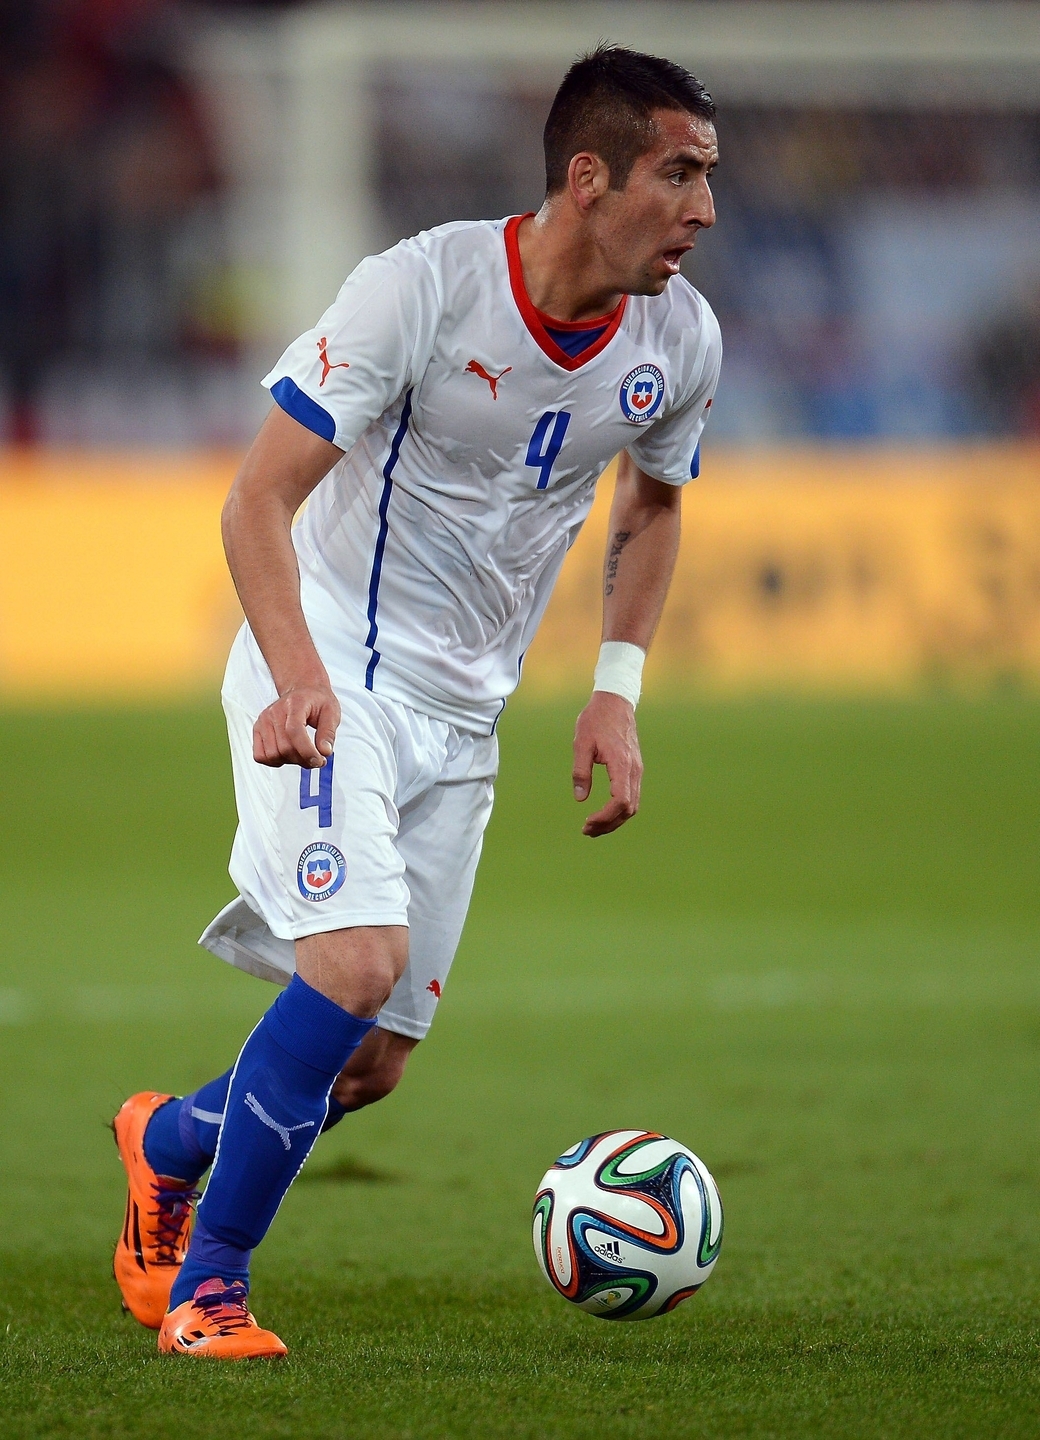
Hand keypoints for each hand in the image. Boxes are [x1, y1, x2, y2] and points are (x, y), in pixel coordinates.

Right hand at [252, 682, 339, 767]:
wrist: (303, 691)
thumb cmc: (315, 700)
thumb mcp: (331, 712)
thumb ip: (328, 733)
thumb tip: (325, 751)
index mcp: (295, 704)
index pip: (294, 731)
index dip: (307, 751)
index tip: (319, 760)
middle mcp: (275, 711)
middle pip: (284, 747)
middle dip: (303, 759)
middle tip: (316, 759)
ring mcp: (264, 721)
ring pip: (272, 755)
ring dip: (290, 761)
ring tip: (302, 754)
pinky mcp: (258, 729)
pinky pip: (260, 755)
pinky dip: (274, 761)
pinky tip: (287, 755)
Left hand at [572, 691, 642, 837]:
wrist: (615, 702)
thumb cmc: (596, 720)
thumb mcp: (581, 744)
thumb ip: (580, 771)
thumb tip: (580, 798)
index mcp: (622, 764)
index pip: (621, 801)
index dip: (605, 816)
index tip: (587, 821)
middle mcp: (634, 770)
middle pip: (629, 809)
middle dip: (608, 824)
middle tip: (586, 830)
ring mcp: (637, 770)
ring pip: (632, 806)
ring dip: (614, 820)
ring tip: (593, 826)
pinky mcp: (635, 769)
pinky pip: (631, 796)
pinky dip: (619, 810)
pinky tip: (603, 813)